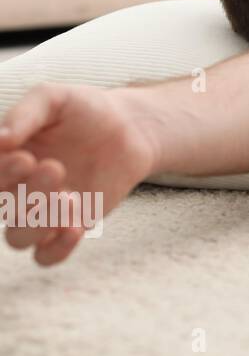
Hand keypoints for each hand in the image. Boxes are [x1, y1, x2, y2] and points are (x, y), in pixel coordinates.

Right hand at [0, 83, 158, 265]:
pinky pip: (47, 256)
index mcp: (3, 161)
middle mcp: (14, 190)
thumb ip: (25, 114)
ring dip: (38, 223)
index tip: (27, 157)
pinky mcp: (68, 227)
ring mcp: (40, 213)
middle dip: (26, 192)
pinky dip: (56, 249)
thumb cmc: (84, 110)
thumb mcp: (54, 98)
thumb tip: (0, 139)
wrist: (129, 128)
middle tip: (55, 167)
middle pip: (2, 208)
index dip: (1, 172)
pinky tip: (76, 227)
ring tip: (69, 198)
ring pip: (18, 238)